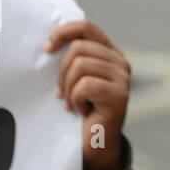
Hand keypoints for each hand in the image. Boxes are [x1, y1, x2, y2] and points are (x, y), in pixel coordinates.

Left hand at [45, 20, 130, 169]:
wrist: (95, 141)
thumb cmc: (82, 109)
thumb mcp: (76, 78)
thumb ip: (74, 59)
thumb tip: (51, 44)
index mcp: (110, 53)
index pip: (87, 28)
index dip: (63, 33)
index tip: (46, 49)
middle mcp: (120, 61)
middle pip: (78, 48)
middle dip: (62, 73)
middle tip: (63, 93)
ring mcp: (123, 78)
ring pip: (80, 66)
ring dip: (68, 90)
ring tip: (73, 103)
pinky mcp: (119, 95)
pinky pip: (85, 86)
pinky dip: (76, 100)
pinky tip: (82, 110)